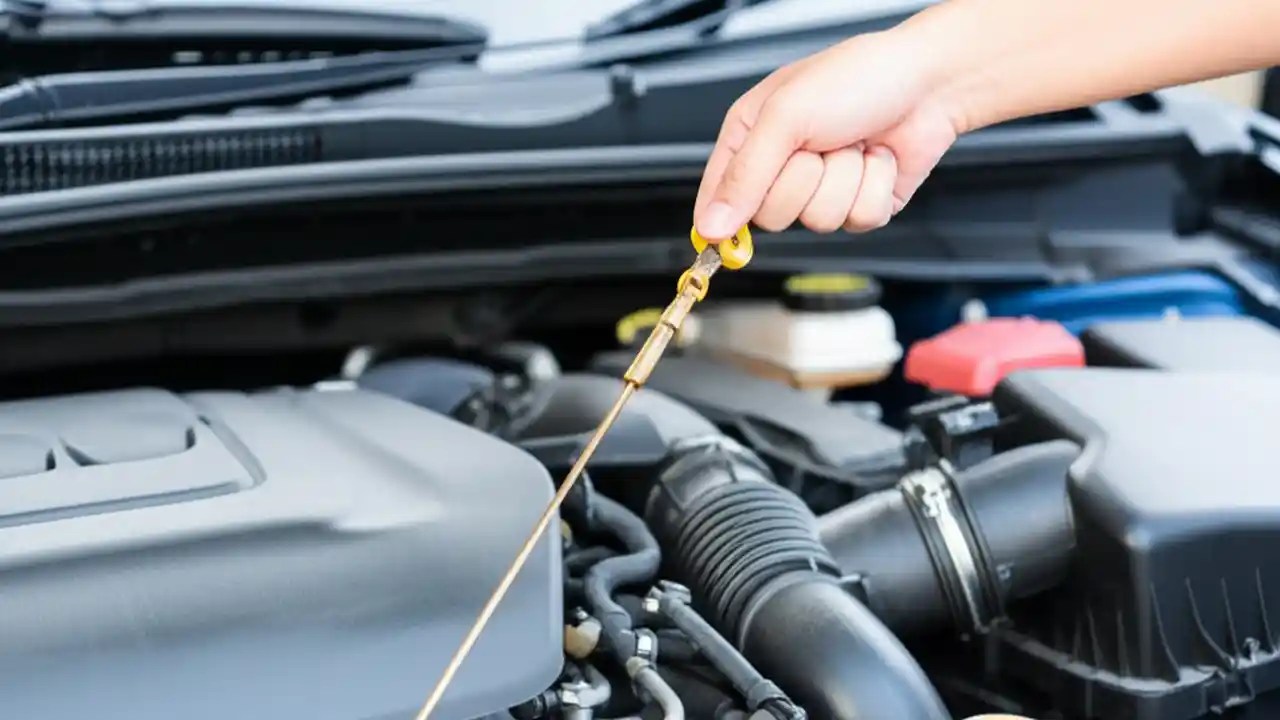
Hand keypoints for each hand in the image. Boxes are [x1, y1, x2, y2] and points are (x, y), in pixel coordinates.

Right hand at [693, 30, 960, 239]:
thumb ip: (744, 175)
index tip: (714, 242)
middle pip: (770, 217)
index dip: (718, 220)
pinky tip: (876, 157)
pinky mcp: (858, 205)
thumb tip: (710, 226)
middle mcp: (784, 167)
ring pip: (818, 221)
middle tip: (818, 146)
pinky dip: (874, 186)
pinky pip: (858, 220)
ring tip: (853, 143)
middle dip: (801, 181)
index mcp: (752, 138)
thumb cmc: (857, 78)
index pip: (717, 196)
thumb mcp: (785, 117)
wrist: (927, 82)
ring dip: (844, 179)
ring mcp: (822, 190)